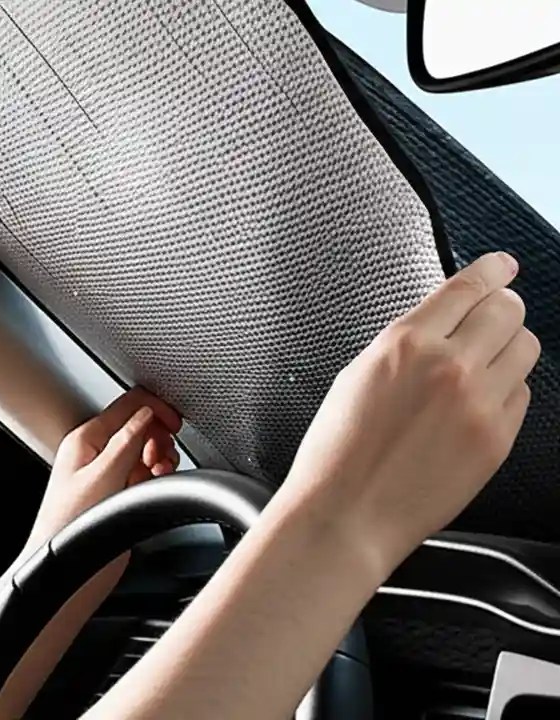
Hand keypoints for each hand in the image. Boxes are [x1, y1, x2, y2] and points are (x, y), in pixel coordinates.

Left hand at [28, 388, 182, 547]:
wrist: (65, 570)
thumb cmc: (67, 527)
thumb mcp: (103, 477)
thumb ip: (127, 442)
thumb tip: (146, 413)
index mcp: (86, 440)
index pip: (127, 405)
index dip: (155, 408)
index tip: (174, 423)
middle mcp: (95, 453)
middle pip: (140, 426)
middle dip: (159, 437)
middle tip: (162, 456)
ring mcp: (108, 472)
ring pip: (145, 450)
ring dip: (160, 456)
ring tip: (160, 470)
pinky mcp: (118, 492)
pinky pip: (145, 472)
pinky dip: (156, 474)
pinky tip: (156, 482)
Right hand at [280, 252, 538, 573]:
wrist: (346, 514)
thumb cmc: (337, 452)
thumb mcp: (357, 377)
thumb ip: (405, 345)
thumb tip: (440, 325)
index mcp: (405, 344)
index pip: (468, 286)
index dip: (493, 269)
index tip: (502, 265)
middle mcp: (449, 366)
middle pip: (509, 309)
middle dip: (503, 307)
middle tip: (494, 314)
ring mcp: (479, 403)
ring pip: (526, 347)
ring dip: (509, 347)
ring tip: (486, 362)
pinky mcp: (497, 438)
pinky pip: (522, 394)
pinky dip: (507, 390)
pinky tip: (477, 403)